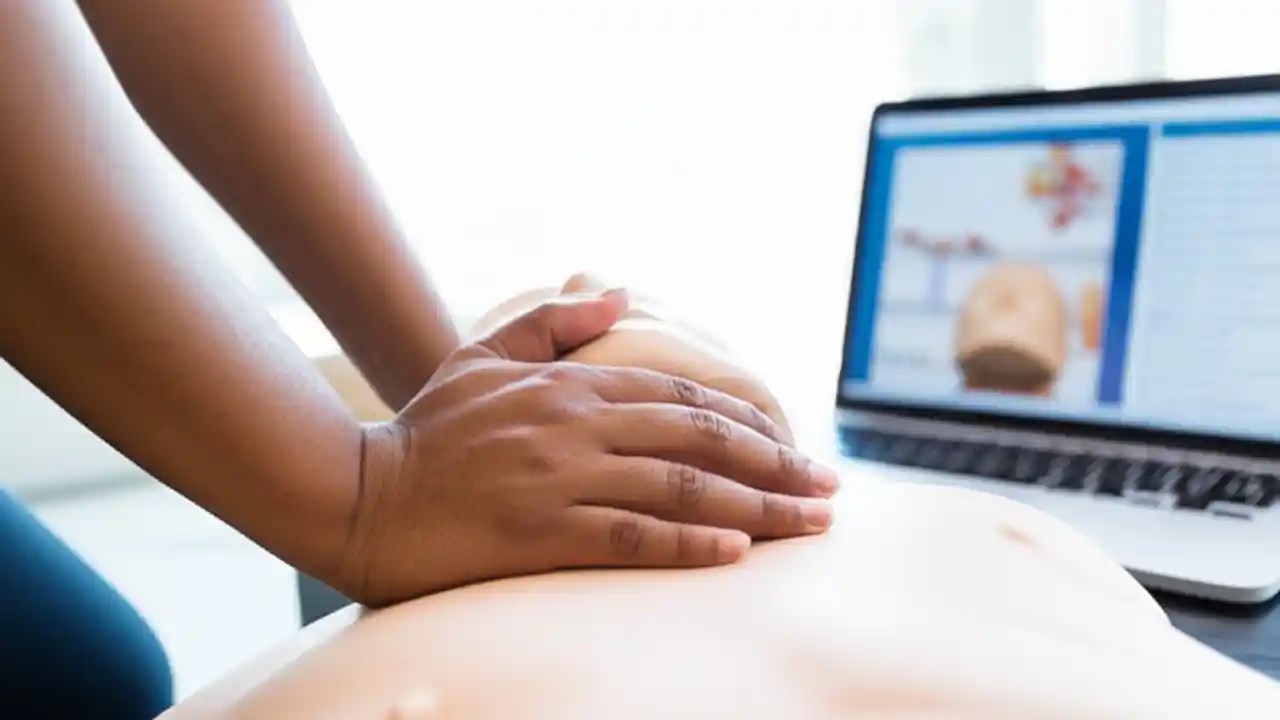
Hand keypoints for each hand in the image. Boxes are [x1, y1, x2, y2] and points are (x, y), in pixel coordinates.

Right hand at [336, 290, 837, 606]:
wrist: (362, 498)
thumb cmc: (428, 428)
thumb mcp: (485, 352)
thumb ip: (555, 319)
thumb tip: (621, 293)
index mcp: (571, 385)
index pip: (684, 398)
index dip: (750, 422)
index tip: (797, 446)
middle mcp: (576, 427)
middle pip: (700, 443)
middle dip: (777, 466)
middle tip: (830, 490)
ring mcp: (559, 482)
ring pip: (680, 491)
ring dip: (756, 508)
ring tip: (810, 525)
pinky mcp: (539, 537)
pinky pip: (629, 539)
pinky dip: (687, 544)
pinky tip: (735, 552)